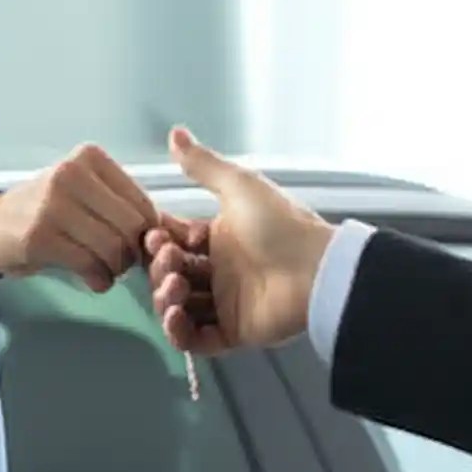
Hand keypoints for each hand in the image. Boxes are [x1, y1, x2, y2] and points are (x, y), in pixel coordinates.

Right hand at [0, 144, 157, 291]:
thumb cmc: (48, 211)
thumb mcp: (89, 198)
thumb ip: (135, 211)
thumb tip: (191, 233)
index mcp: (90, 158)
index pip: (143, 203)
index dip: (150, 234)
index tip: (139, 247)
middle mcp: (71, 173)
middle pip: (132, 226)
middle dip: (134, 253)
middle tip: (122, 262)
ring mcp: (53, 203)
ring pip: (113, 247)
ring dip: (116, 269)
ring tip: (105, 269)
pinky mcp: (39, 236)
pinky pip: (90, 265)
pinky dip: (100, 279)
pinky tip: (92, 278)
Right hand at [144, 127, 334, 353]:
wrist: (317, 269)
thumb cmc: (280, 225)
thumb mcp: (239, 187)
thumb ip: (203, 165)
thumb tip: (174, 132)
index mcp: (218, 236)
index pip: (174, 240)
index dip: (157, 241)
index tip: (154, 236)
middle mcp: (218, 270)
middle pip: (171, 274)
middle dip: (160, 269)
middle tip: (170, 262)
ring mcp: (225, 303)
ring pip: (179, 307)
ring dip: (166, 299)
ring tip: (176, 288)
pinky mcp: (233, 332)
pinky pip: (197, 339)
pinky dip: (180, 332)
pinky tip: (176, 316)